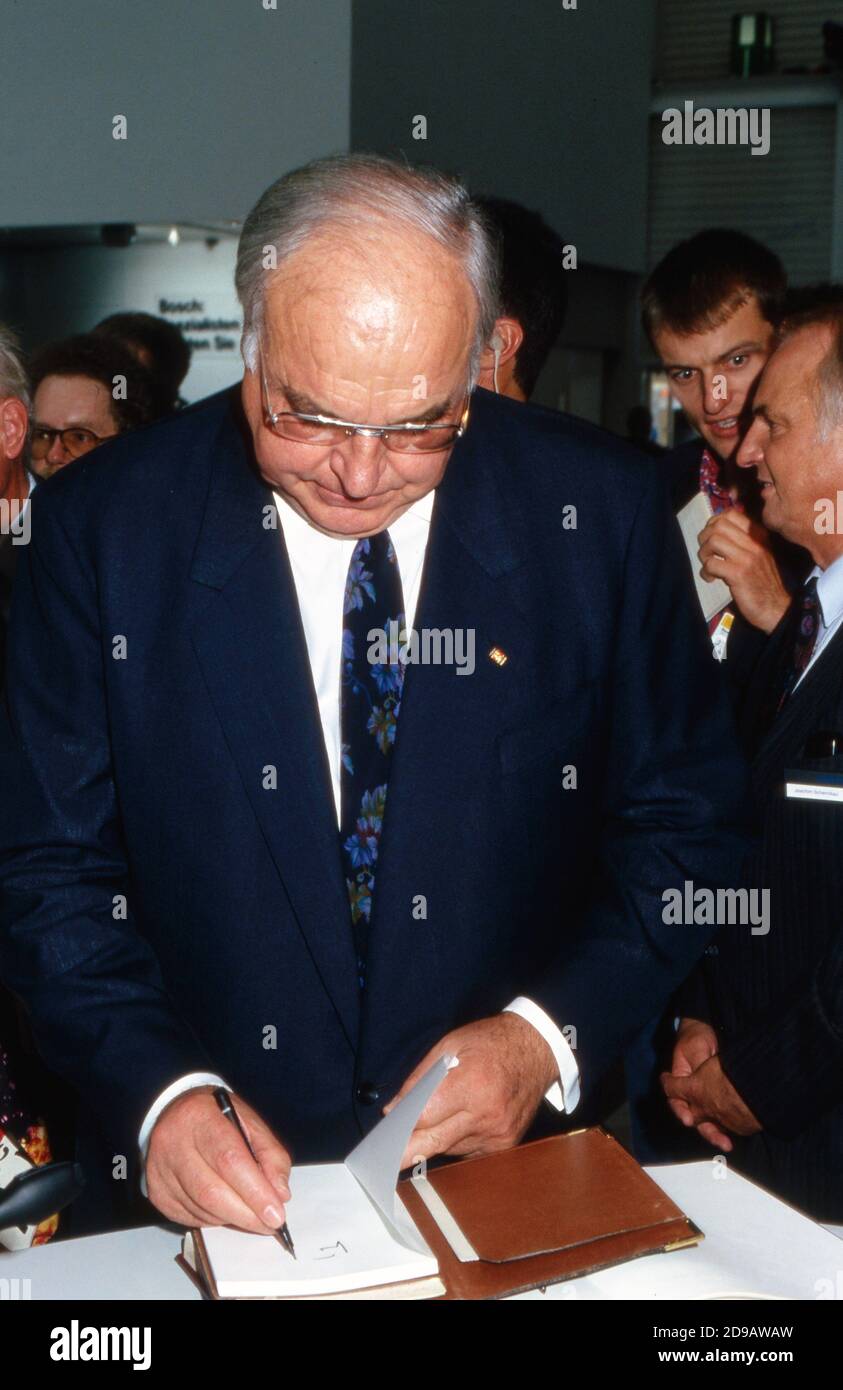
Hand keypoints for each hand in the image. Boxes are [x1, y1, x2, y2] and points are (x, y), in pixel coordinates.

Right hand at [145, 1086, 291, 1231]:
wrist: (175, 1112)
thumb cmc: (217, 1119)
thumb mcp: (250, 1122)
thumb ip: (271, 1155)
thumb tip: (280, 1194)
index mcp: (200, 1116)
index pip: (229, 1160)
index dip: (255, 1191)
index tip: (276, 1214)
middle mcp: (173, 1142)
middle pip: (211, 1191)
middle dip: (246, 1214)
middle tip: (269, 1224)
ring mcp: (159, 1169)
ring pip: (200, 1209)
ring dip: (232, 1218)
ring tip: (250, 1214)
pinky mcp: (155, 1191)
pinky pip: (189, 1218)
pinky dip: (213, 1220)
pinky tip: (224, 1209)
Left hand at [387, 1014, 558, 1169]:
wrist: (537, 1051)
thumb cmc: (490, 1042)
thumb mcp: (449, 1046)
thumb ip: (419, 1079)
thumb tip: (394, 1110)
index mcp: (471, 1084)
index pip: (424, 1117)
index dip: (400, 1126)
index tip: (380, 1139)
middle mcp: (486, 1115)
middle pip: (433, 1142)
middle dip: (404, 1152)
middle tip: (381, 1164)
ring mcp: (498, 1134)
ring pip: (448, 1148)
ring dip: (434, 1138)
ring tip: (440, 1113)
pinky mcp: (505, 1145)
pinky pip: (467, 1152)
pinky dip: (455, 1140)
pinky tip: (460, 1120)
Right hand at [666, 1018, 731, 1149]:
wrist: (706, 1029)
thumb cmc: (697, 1037)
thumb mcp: (695, 1049)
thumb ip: (698, 1066)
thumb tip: (705, 1082)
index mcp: (680, 1080)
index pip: (676, 1100)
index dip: (682, 1111)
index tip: (689, 1119)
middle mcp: (691, 1092)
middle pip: (694, 1116)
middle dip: (706, 1130)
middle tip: (719, 1140)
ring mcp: (705, 1095)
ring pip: (708, 1118)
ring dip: (717, 1131)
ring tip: (727, 1144)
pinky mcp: (718, 1096)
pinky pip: (720, 1113)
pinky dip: (726, 1124)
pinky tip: (736, 1132)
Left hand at [697, 510, 789, 632]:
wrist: (776, 607)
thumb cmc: (764, 582)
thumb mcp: (759, 554)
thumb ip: (743, 540)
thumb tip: (717, 527)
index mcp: (759, 535)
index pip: (731, 514)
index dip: (714, 523)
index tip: (712, 537)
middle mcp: (754, 542)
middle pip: (718, 525)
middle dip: (705, 538)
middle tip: (707, 553)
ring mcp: (747, 557)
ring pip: (713, 541)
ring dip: (704, 554)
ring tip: (708, 565)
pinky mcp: (738, 574)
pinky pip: (711, 563)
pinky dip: (705, 572)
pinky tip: (711, 578)